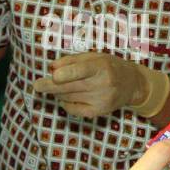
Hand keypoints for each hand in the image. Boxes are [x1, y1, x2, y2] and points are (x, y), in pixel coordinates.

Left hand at [32, 51, 146, 117]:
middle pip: (70, 87)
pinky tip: (65, 97)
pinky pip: (74, 109)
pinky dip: (65, 103)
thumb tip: (51, 68)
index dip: (65, 74)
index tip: (52, 76)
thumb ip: (72, 61)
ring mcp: (101, 100)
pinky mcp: (98, 112)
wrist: (131, 84)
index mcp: (101, 66)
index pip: (81, 70)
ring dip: (57, 93)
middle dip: (50, 86)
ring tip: (55, 87)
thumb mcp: (94, 56)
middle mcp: (102, 84)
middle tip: (37, 85)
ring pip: (69, 98)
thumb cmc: (109, 66)